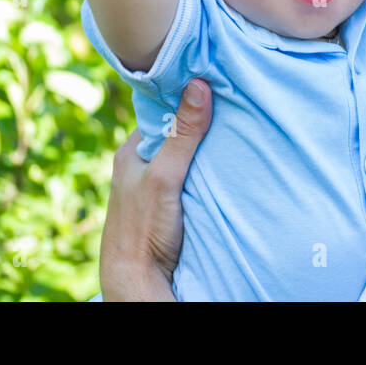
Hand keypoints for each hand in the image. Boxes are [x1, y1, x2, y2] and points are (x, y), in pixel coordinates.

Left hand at [99, 78, 212, 300]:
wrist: (137, 280)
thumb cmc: (144, 227)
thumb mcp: (165, 175)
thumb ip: (182, 134)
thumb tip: (199, 84)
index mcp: (130, 152)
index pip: (161, 113)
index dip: (185, 99)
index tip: (213, 85)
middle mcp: (140, 167)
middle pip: (175, 135)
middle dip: (200, 125)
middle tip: (232, 108)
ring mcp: (154, 187)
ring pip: (184, 158)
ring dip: (205, 151)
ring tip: (235, 133)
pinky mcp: (168, 206)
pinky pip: (190, 179)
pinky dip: (206, 172)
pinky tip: (225, 168)